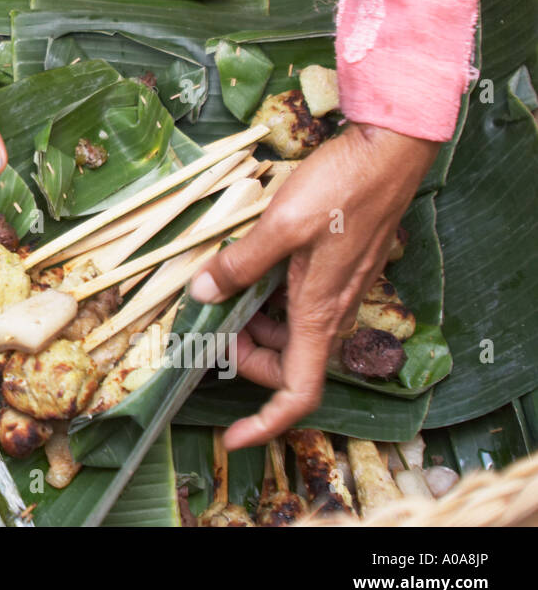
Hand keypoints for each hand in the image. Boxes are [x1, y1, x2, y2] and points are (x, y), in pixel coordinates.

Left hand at [187, 122, 439, 449]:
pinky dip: (265, 298)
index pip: (297, 391)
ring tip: (217, 289)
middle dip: (243, 356)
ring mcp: (335, 290)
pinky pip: (295, 302)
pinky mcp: (334, 269)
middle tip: (206, 326)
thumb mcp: (281, 225)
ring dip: (251, 323)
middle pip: (284, 363)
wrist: (387, 152)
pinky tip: (243, 265)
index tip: (233, 437)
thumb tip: (201, 293)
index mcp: (319, 313)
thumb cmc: (342, 188)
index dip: (266, 423)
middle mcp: (330, 311)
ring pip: (288, 332)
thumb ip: (240, 264)